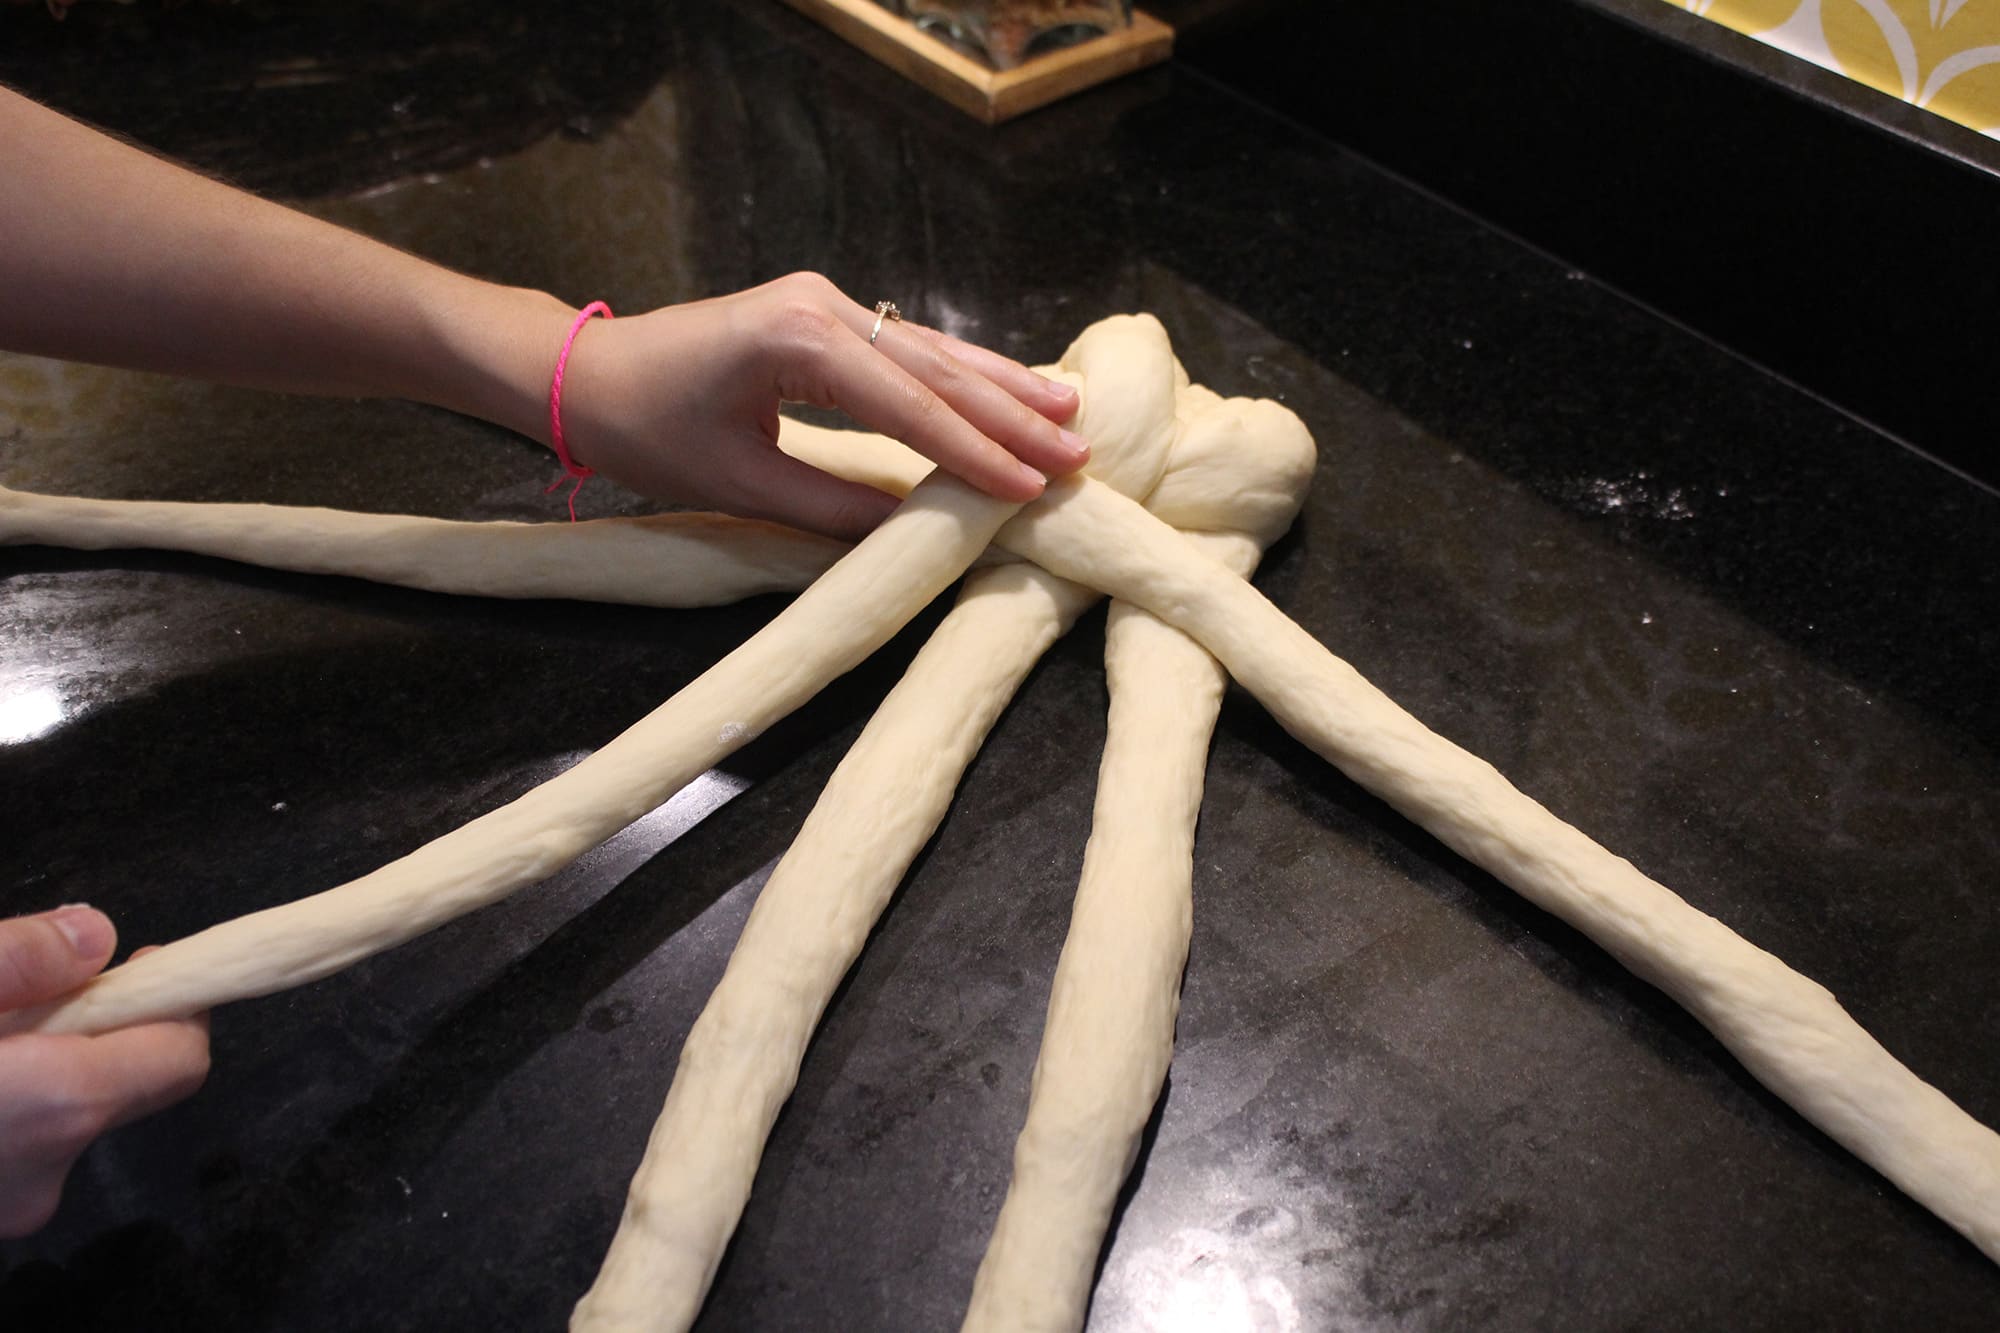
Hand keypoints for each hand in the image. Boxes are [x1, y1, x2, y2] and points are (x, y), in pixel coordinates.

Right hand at [0, 907, 209, 1237]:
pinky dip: (14, 1102)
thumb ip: (22, 960)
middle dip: (104, 1029)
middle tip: (49, 993)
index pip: (182, 1056)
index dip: (175, 1004)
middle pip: (127, 1084)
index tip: (141, 968)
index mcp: (57, 1106)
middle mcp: (49, 1171)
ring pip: (68, 1112)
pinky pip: (24, 1142)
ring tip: (3, 1031)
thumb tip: (97, 935)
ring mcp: (14, 1204)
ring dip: (50, 1066)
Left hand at [557, 273, 1087, 539]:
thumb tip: (917, 532)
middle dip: (1010, 415)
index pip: (909, 404)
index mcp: (797, 340)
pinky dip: (963, 374)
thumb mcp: (741, 483)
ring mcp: (825, 300)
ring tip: (1069, 413)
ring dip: (1002, 385)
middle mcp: (821, 304)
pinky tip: (1011, 388)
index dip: (974, 451)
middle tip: (1078, 454)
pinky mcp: (824, 311)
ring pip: (932, 350)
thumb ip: (834, 507)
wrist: (586, 373)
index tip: (1032, 487)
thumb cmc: (650, 430)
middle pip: (935, 368)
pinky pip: (908, 347)